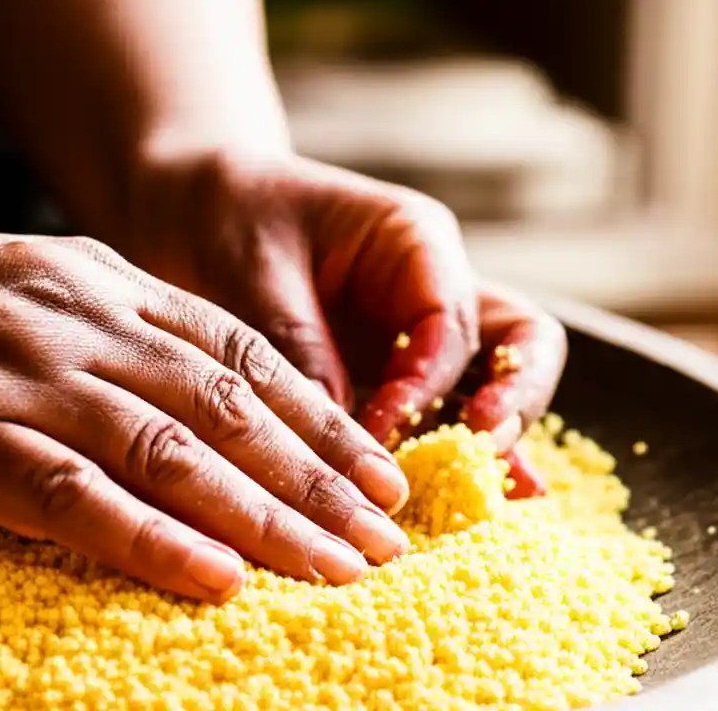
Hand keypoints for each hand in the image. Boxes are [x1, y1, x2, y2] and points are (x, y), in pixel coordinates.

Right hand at [0, 230, 410, 602]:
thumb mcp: (39, 290)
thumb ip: (124, 331)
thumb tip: (223, 394)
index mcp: (106, 287)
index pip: (245, 358)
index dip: (325, 422)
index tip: (383, 477)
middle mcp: (79, 323)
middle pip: (228, 410)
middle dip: (319, 480)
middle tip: (388, 539)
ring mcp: (20, 377)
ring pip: (170, 454)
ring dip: (265, 518)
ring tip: (337, 569)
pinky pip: (72, 497)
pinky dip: (152, 539)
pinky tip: (216, 577)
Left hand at [113, 153, 565, 458]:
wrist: (199, 210)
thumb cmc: (231, 218)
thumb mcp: (255, 270)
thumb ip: (300, 344)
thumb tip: (342, 435)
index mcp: (413, 240)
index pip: (451, 317)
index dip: (427, 381)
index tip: (384, 428)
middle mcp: (436, 288)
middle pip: (517, 346)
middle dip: (506, 403)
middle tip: (475, 456)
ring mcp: (423, 336)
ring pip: (493, 387)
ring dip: (489, 442)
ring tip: (482, 499)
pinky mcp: (396, 376)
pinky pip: (442, 417)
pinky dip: (455, 456)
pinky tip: (474, 506)